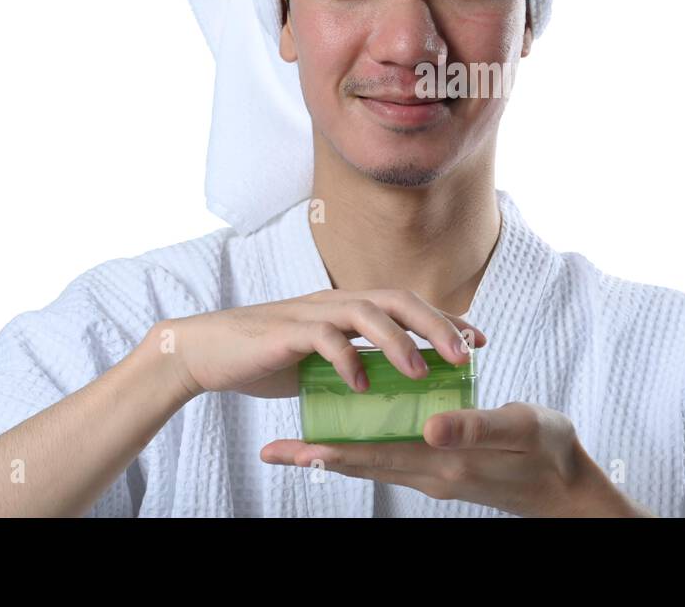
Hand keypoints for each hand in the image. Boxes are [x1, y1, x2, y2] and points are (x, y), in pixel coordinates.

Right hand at [153, 289, 486, 400]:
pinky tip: (362, 384)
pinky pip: (325, 338)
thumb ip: (353, 360)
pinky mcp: (286, 332)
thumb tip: (388, 381)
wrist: (206, 351)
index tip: (478, 340)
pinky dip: (348, 359)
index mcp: (347, 307)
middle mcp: (335, 302)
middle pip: (397, 299)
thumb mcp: (319, 358)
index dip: (444, 318)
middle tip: (466, 354)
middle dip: (436, 324)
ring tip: (421, 373)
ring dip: (399, 341)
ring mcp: (311, 313)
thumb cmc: (265, 356)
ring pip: (367, 312)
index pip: (407, 304)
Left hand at [261, 401, 653, 516]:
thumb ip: (475, 427)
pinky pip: (397, 457)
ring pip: (378, 462)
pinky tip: (358, 435)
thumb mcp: (520, 428)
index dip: (331, 450)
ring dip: (339, 453)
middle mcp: (433, 473)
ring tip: (301, 444)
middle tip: (273, 451)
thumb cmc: (551, 451)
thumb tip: (428, 426)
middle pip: (365, 464)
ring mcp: (438, 474)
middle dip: (319, 455)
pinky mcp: (447, 469)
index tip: (290, 447)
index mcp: (446, 462)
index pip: (377, 456)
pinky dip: (370, 448)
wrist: (570, 489)